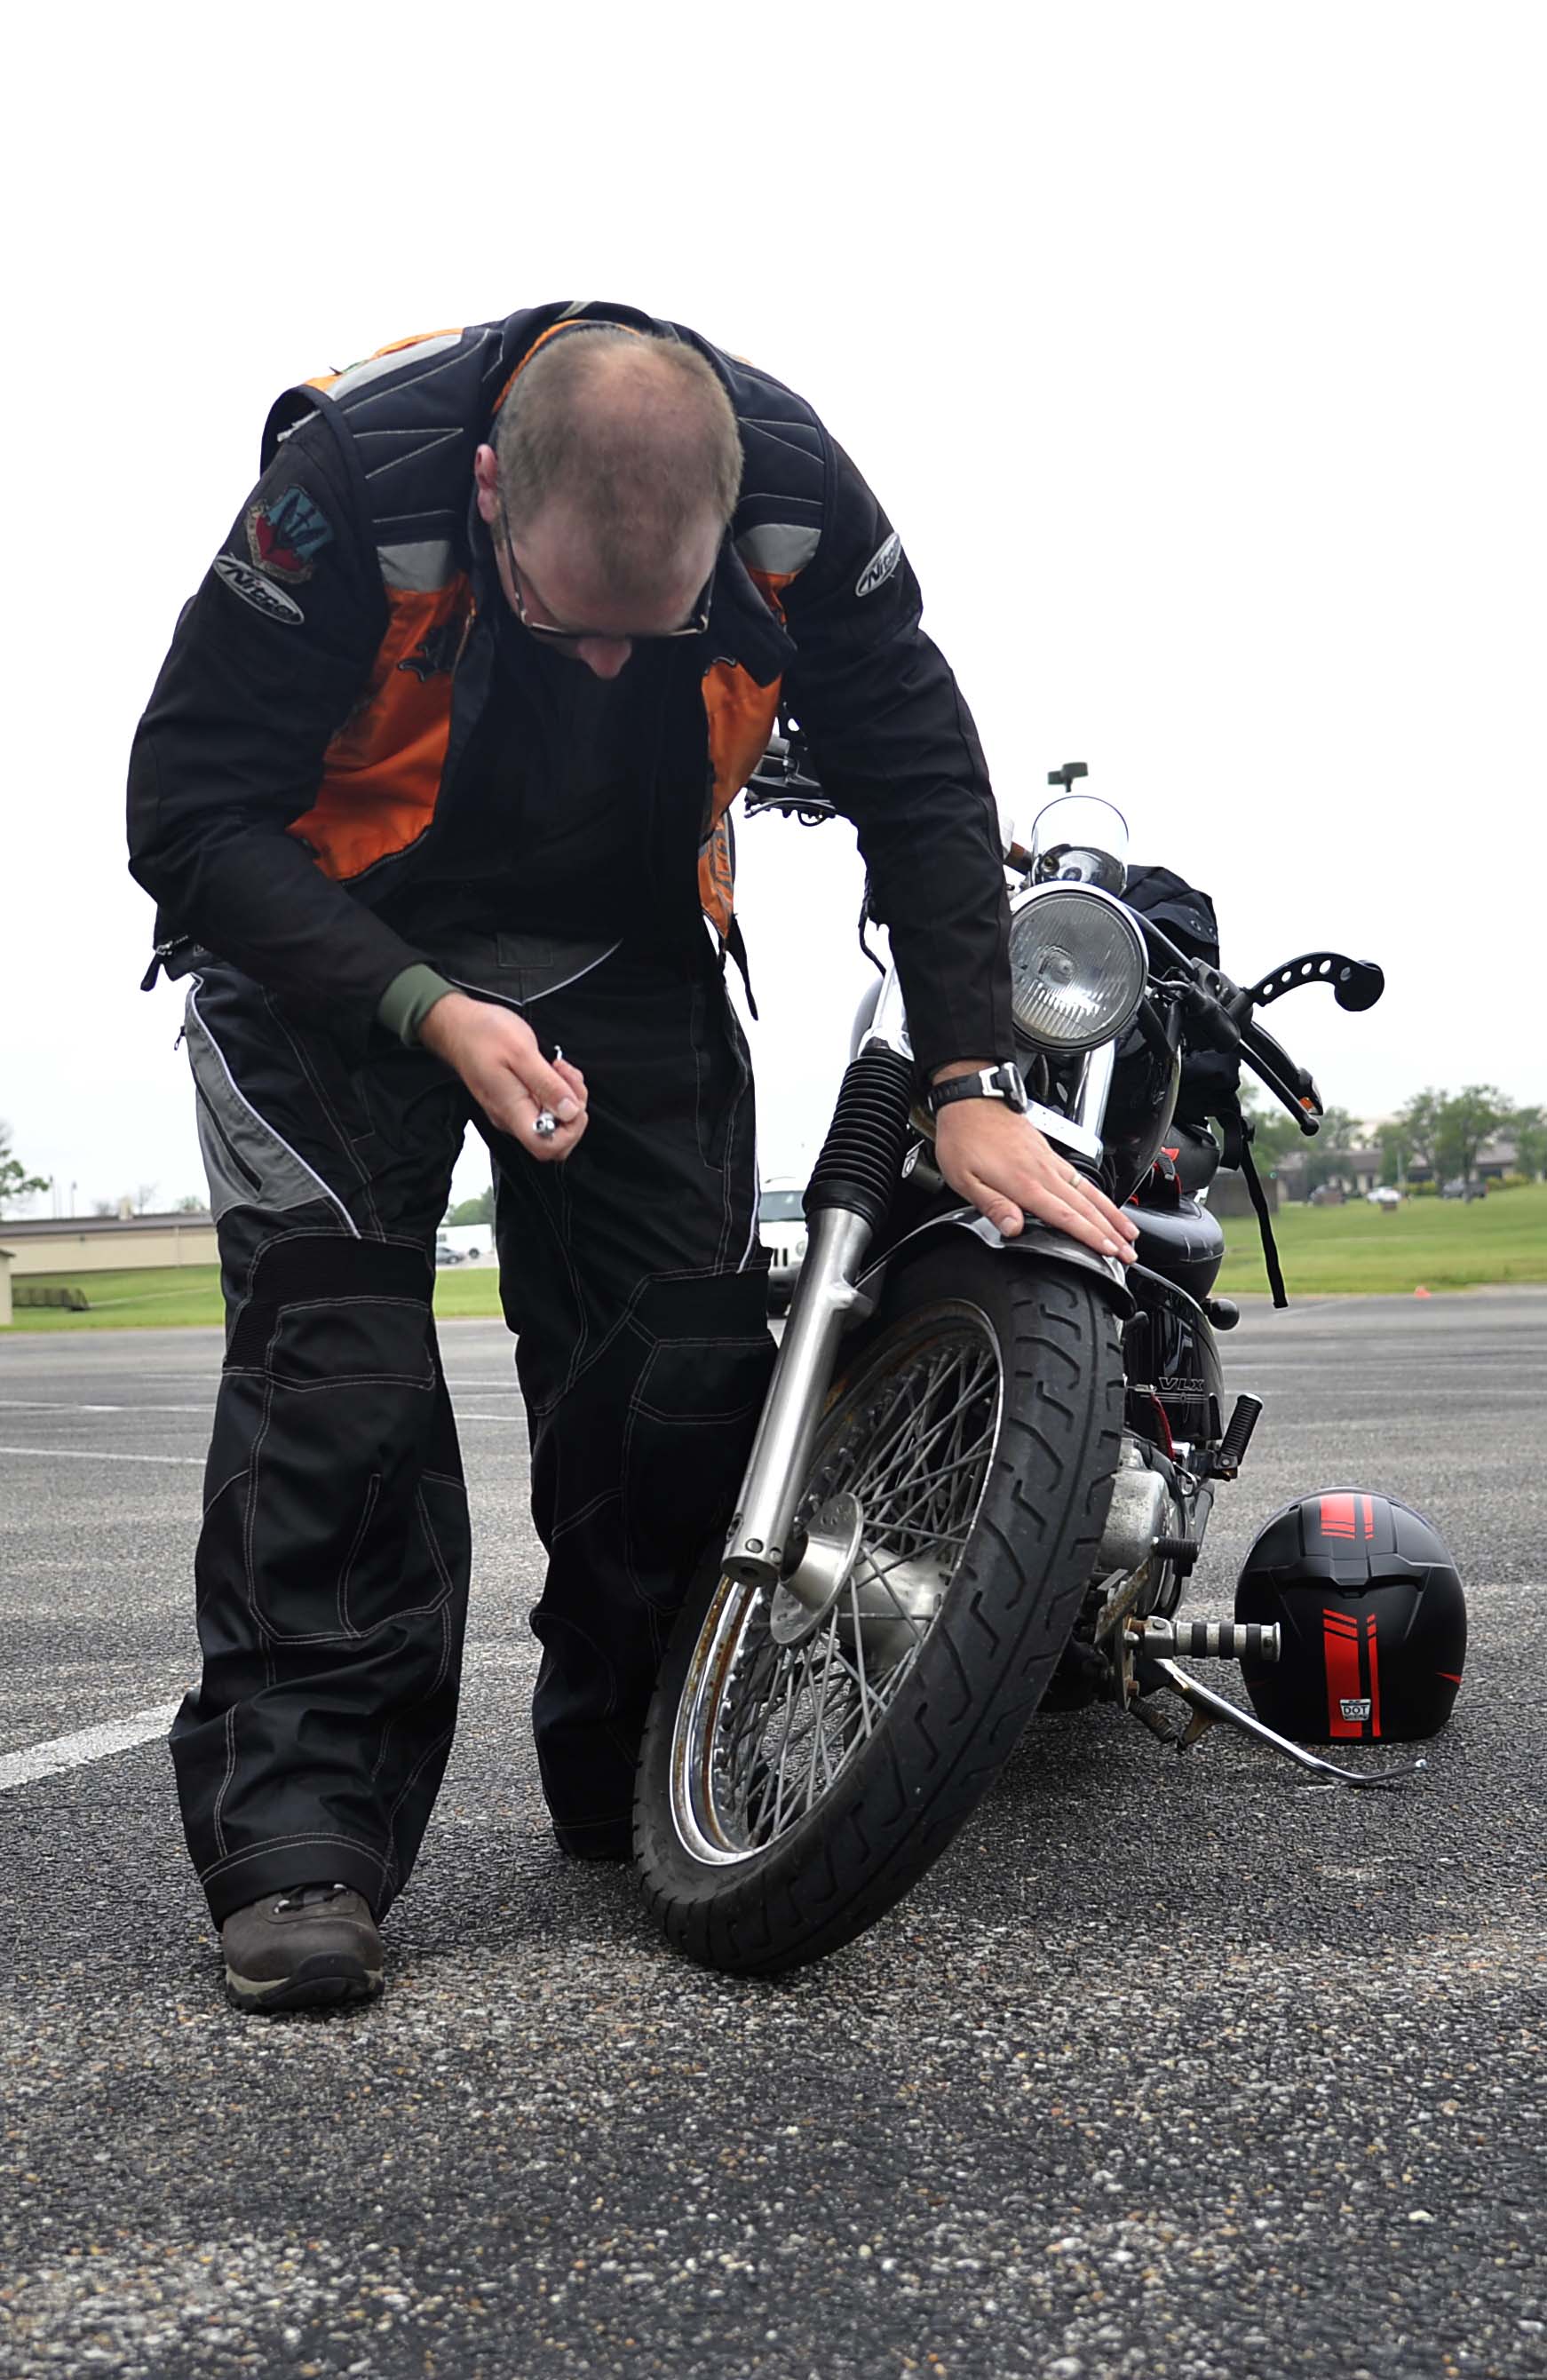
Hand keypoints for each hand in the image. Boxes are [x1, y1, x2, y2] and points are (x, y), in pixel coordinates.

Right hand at [419, 993, 587, 1161]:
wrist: (458, 1025)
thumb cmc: (482, 1034)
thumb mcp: (521, 1052)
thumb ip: (547, 1085)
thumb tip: (569, 1111)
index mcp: (511, 1109)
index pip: (546, 1147)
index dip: (570, 1131)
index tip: (573, 1103)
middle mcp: (511, 1116)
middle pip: (555, 1139)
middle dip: (574, 1112)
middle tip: (569, 1080)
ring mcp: (512, 1110)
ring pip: (553, 1122)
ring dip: (568, 1098)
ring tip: (560, 1069)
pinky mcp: (515, 1100)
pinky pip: (544, 1108)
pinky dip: (558, 1091)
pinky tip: (554, 1071)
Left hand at [933, 1097, 1139, 1261]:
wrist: (971, 1099)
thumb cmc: (964, 1137)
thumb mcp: (964, 1177)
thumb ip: (992, 1205)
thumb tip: (1012, 1228)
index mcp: (1024, 1183)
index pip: (1066, 1217)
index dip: (1090, 1237)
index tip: (1109, 1252)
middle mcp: (1043, 1173)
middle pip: (1086, 1208)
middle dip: (1111, 1233)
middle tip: (1129, 1253)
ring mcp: (1050, 1162)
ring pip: (1090, 1193)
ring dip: (1112, 1215)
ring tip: (1128, 1233)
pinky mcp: (1049, 1154)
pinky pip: (1082, 1178)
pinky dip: (1099, 1194)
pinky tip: (1104, 1204)